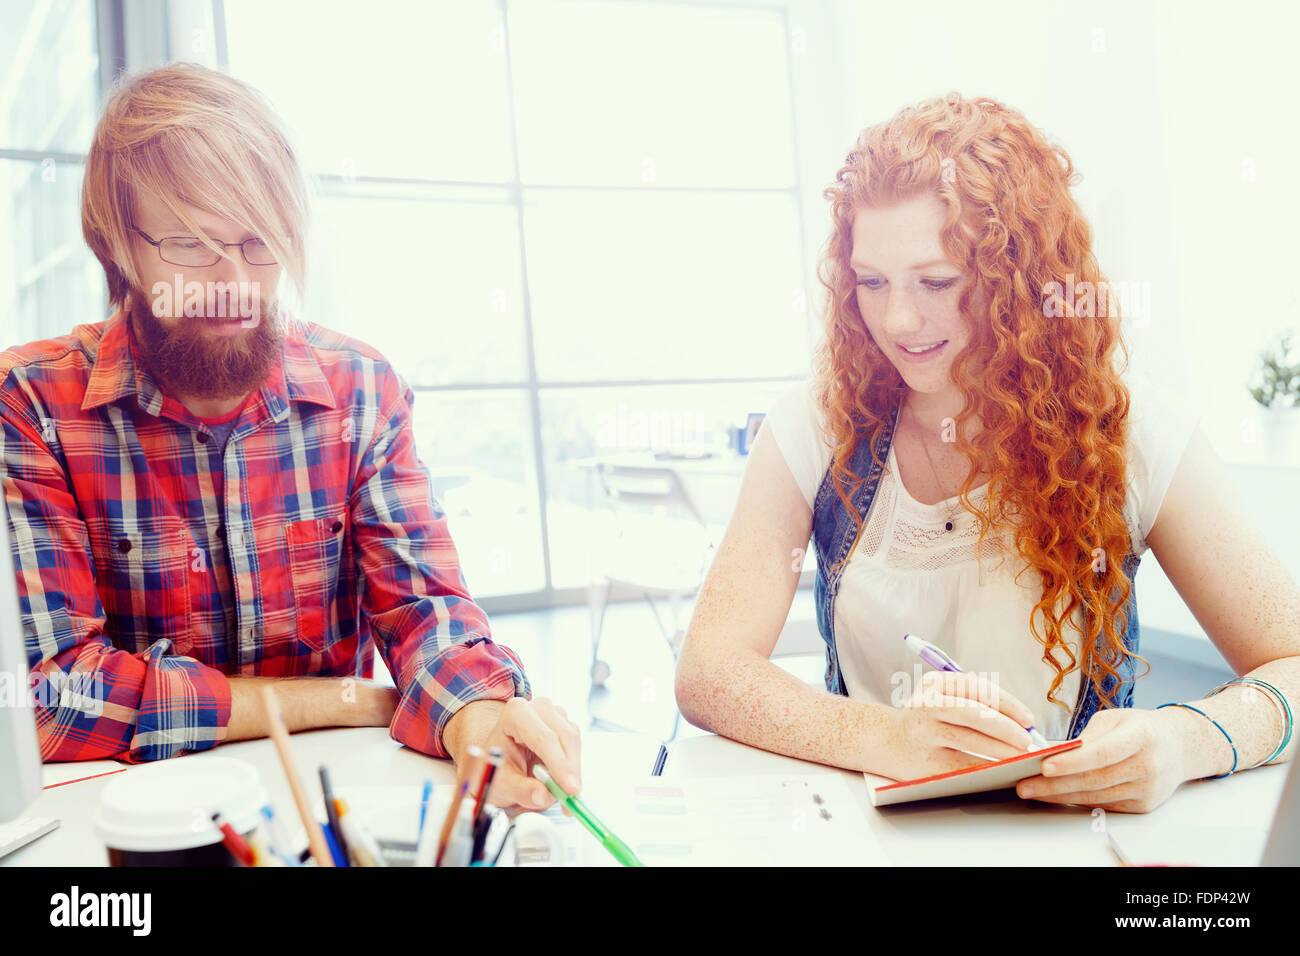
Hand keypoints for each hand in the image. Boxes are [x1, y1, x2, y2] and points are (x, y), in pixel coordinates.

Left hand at [444, 697, 581, 810]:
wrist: (499, 758)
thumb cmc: (496, 765)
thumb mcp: (502, 782)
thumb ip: (521, 790)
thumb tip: (543, 796)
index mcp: (515, 713)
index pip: (543, 738)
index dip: (559, 764)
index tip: (570, 789)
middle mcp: (538, 708)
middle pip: (564, 737)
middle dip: (570, 770)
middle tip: (570, 799)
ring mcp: (554, 714)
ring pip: (573, 743)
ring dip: (571, 771)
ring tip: (558, 793)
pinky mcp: (565, 725)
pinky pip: (576, 748)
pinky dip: (572, 769)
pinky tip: (561, 783)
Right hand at [889, 670, 1038, 780]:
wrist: (887, 741)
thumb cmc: (928, 719)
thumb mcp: (943, 698)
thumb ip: (977, 702)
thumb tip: (1021, 722)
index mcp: (934, 684)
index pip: (977, 688)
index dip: (1008, 704)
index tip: (1029, 720)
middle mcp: (925, 705)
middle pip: (973, 713)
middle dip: (1006, 728)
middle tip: (1027, 741)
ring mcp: (923, 735)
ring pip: (969, 742)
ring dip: (1001, 751)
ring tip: (1020, 757)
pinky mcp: (925, 762)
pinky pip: (963, 766)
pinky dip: (986, 769)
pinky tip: (1001, 771)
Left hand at [1015, 707, 1188, 812]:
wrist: (1179, 747)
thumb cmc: (1141, 729)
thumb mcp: (1116, 719)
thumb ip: (1088, 736)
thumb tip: (1056, 753)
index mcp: (1140, 737)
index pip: (1101, 753)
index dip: (1072, 762)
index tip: (1044, 766)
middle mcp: (1146, 765)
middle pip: (1094, 780)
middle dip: (1054, 784)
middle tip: (1025, 784)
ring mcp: (1146, 788)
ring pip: (1095, 796)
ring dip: (1059, 795)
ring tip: (1032, 790)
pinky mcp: (1142, 804)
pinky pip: (1103, 804)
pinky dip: (1076, 800)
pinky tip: (1056, 795)